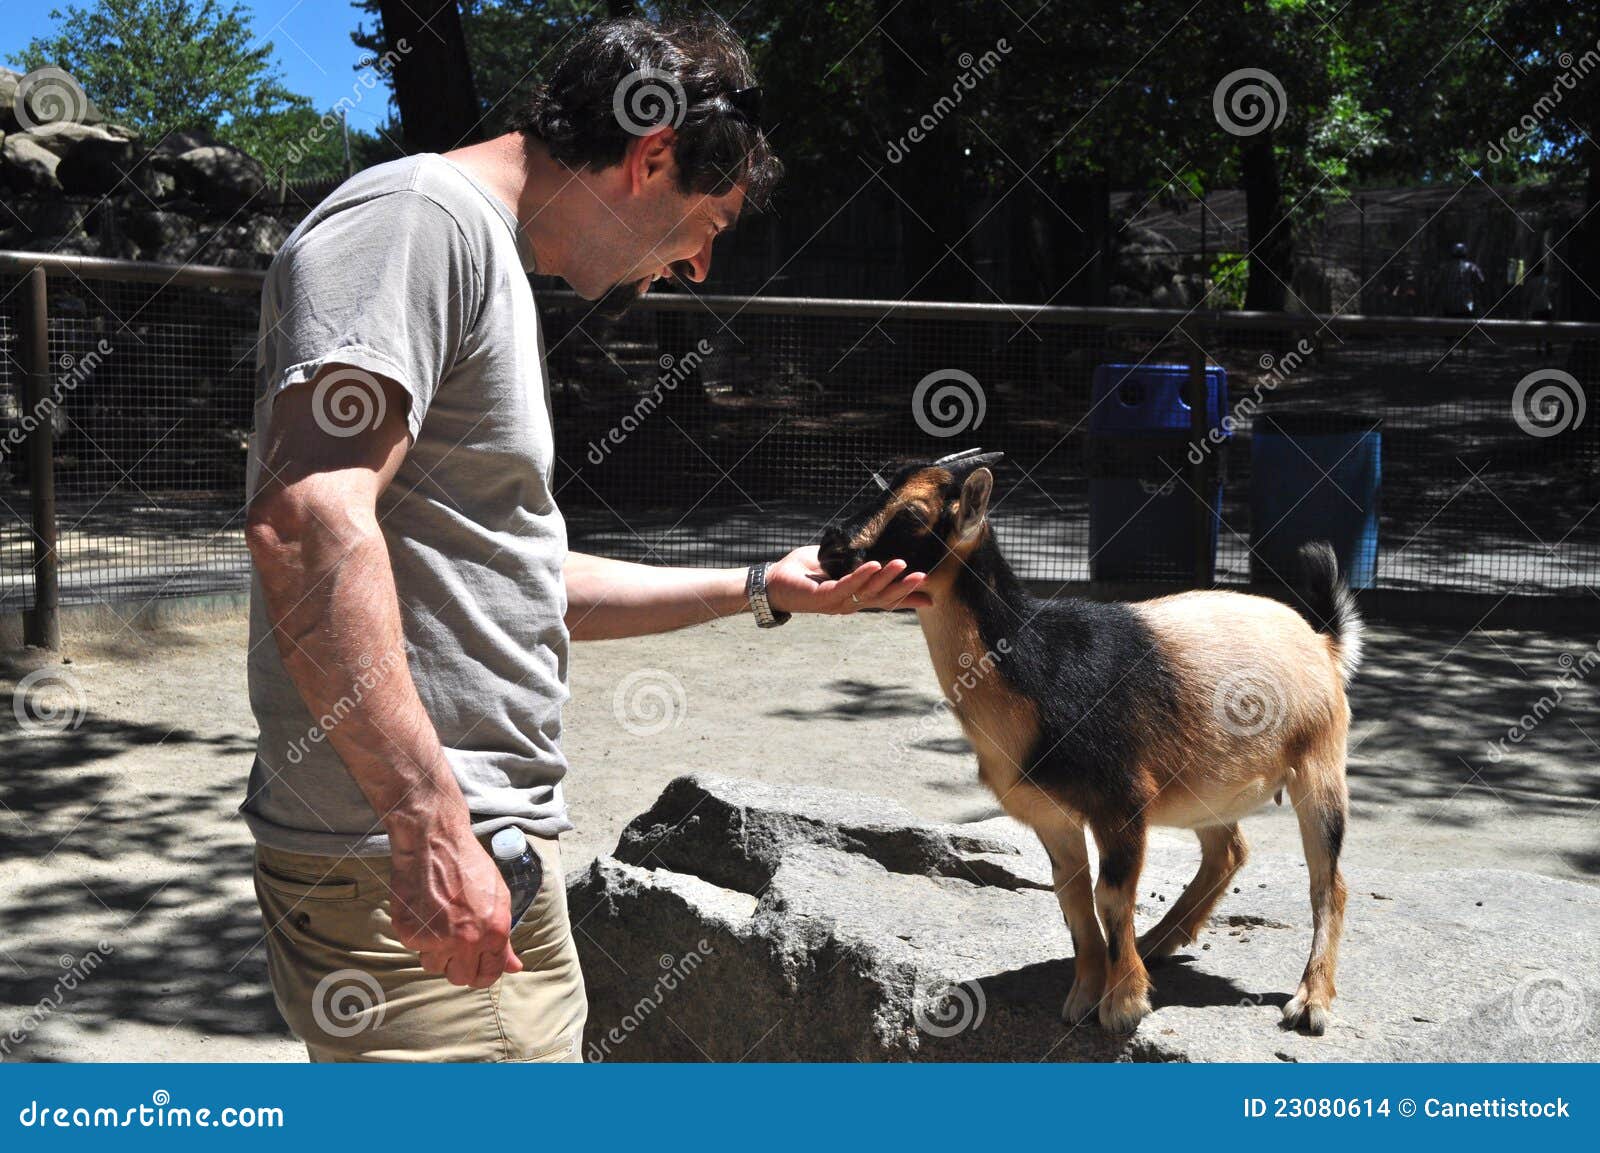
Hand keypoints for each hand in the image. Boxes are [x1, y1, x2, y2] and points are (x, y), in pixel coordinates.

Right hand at [387, 817, 521, 988]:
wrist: (434, 843)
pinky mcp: (410, 934)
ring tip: (439, 922)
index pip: (489, 974)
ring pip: (434, 967)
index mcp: (493, 933)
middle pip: (460, 978)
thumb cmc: (469, 866)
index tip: (476, 964)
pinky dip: (418, 934)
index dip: (482, 971)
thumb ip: (503, 939)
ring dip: (436, 952)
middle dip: (458, 966)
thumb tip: (514, 967)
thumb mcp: (499, 899)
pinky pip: (414, 948)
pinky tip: (424, 910)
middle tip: (454, 944)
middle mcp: (466, 941)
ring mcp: (436, 939)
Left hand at [765, 545, 930, 614]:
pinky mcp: (823, 597)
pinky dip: (861, 575)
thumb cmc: (804, 571)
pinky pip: (847, 585)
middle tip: (924, 576)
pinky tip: (875, 565)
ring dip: (887, 578)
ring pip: (868, 592)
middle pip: (883, 598)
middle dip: (904, 588)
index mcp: (855, 596)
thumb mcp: (837, 564)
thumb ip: (856, 562)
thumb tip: (877, 549)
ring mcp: (837, 602)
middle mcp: (850, 603)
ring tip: (903, 564)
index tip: (931, 598)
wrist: (773, 581)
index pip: (886, 599)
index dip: (907, 599)